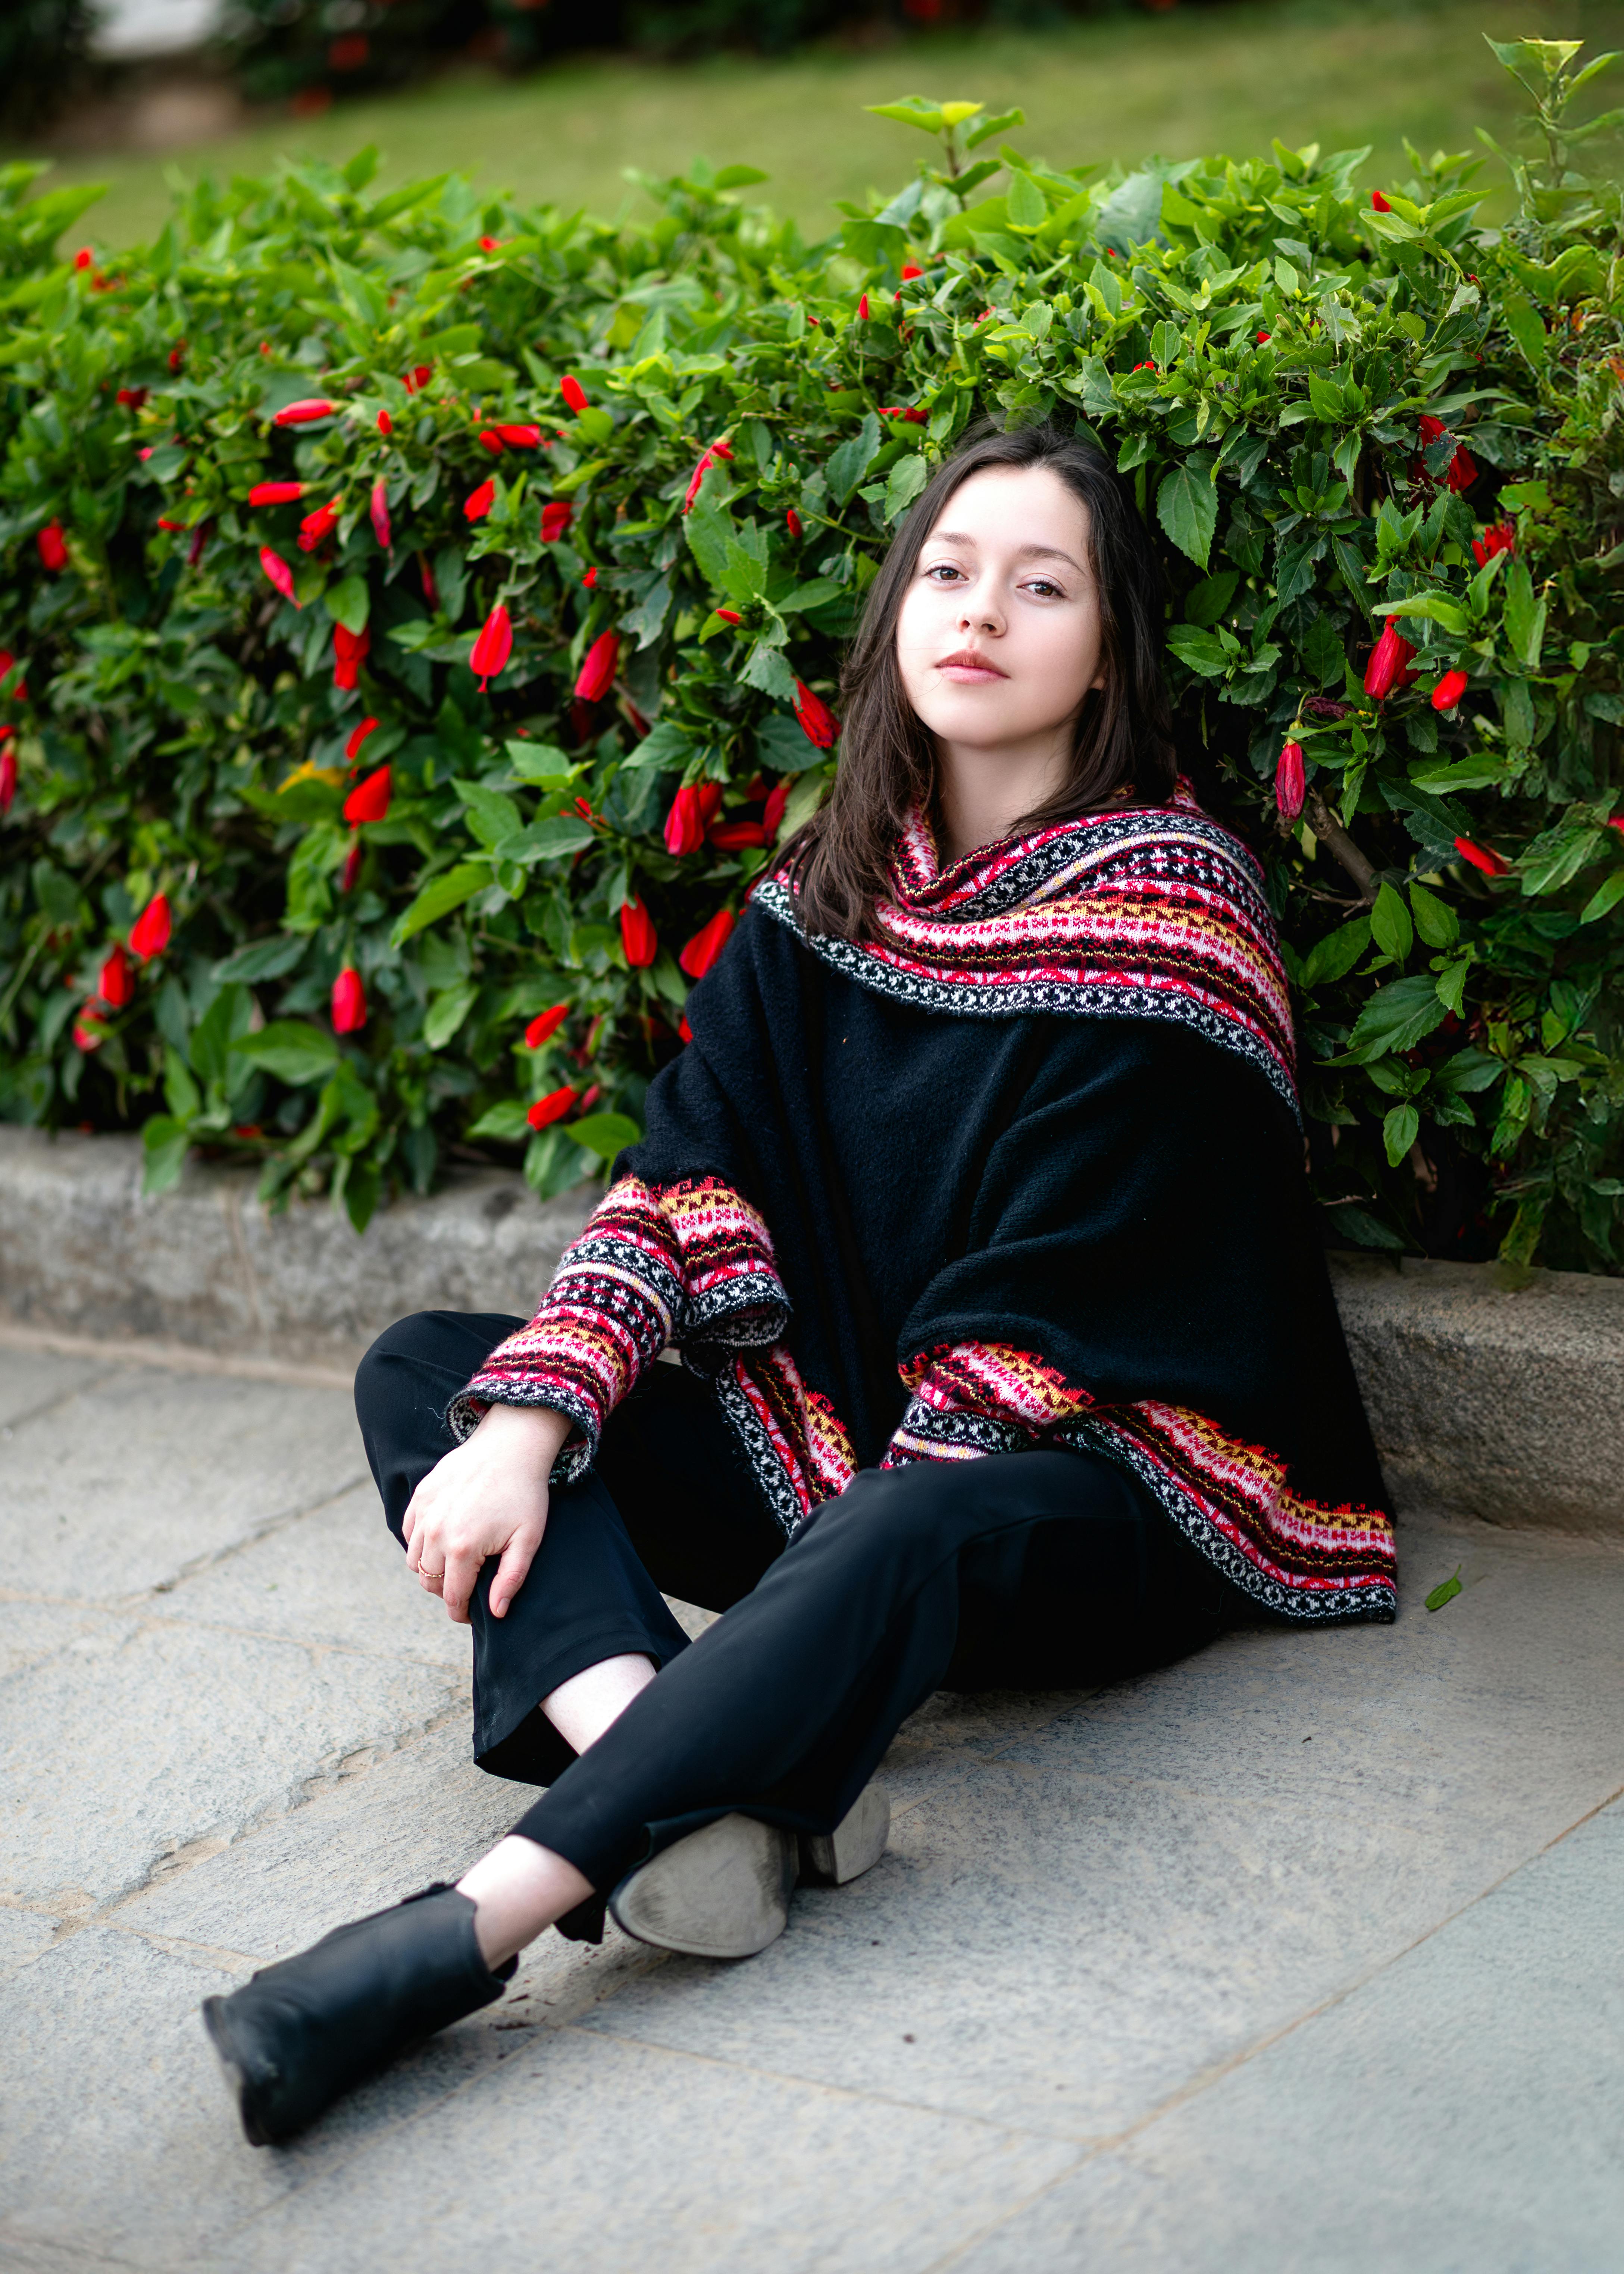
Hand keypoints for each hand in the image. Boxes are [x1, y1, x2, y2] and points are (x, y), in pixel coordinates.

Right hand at [403, 1402, 572, 1623]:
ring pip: (414, 1561)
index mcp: (462, 1548)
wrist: (511, 1446)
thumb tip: (496, 1613)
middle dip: (447, 1592)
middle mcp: (436, 1532)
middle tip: (467, 1589)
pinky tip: (442, 1541)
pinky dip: (420, 1544)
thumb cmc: (524, 1494)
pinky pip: (408, 1533)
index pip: (452, 1597)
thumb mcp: (527, 1540)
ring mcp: (424, 1512)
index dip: (461, 1613)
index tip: (472, 1616)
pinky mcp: (420, 1496)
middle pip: (430, 1581)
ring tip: (455, 1566)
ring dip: (430, 1569)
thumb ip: (511, 1579)